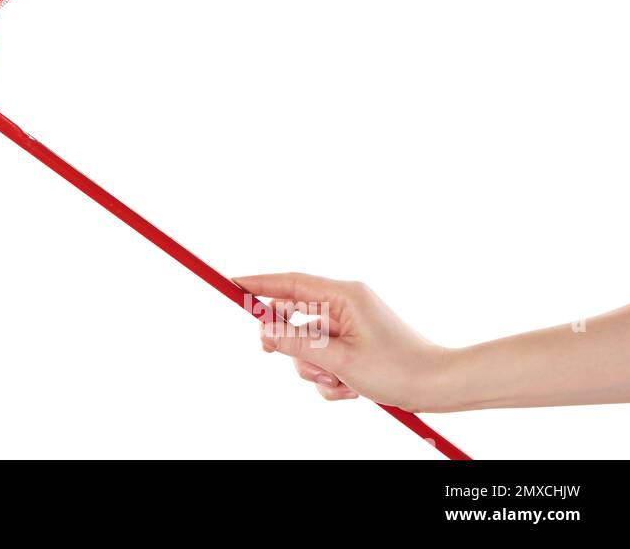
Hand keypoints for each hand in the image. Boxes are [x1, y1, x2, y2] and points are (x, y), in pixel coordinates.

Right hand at [232, 273, 451, 411]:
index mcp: (343, 296)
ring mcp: (350, 326)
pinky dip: (330, 378)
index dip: (258, 284)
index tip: (232, 285)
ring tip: (340, 382)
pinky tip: (351, 389)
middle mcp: (345, 305)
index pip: (290, 283)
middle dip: (289, 344)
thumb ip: (297, 343)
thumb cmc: (398, 369)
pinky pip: (325, 359)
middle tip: (271, 353)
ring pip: (307, 345)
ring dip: (315, 369)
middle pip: (294, 318)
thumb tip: (264, 332)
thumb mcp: (339, 359)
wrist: (440, 387)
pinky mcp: (355, 346)